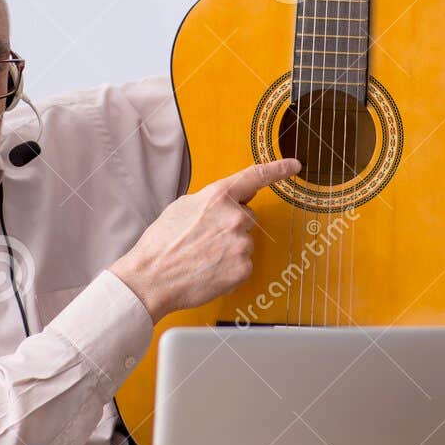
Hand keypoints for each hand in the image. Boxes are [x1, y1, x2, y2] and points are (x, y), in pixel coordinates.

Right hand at [110, 158, 300, 322]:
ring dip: (230, 249)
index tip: (293, 165)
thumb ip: (212, 201)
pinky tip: (209, 269)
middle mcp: (234, 217)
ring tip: (202, 257)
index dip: (278, 169)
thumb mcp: (182, 207)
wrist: (151, 278)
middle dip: (232, 226)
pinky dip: (230, 268)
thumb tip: (231, 200)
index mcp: (218, 197)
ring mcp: (241, 244)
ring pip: (245, 242)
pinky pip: (243, 264)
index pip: (256, 176)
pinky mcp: (243, 268)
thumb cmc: (161, 244)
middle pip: (248, 217)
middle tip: (205, 239)